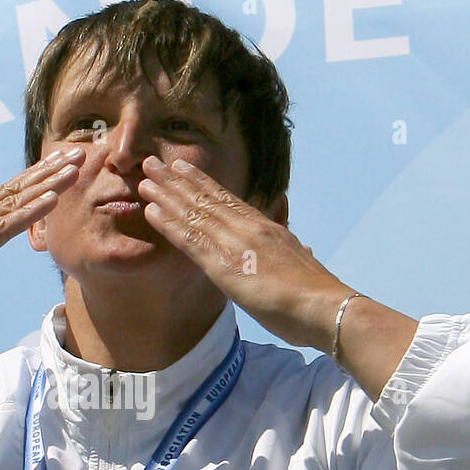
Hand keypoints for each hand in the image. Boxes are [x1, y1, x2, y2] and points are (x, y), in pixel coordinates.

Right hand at [0, 146, 84, 344]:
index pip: (1, 199)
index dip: (33, 182)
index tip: (59, 166)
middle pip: (11, 191)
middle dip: (48, 171)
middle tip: (79, 151)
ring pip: (12, 202)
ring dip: (48, 183)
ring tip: (77, 165)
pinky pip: (2, 227)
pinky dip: (30, 211)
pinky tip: (53, 198)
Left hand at [136, 155, 351, 351]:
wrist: (324, 308)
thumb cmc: (317, 296)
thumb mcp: (306, 265)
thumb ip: (297, 253)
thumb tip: (304, 249)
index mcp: (267, 229)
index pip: (229, 200)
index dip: (203, 182)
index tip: (183, 168)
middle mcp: (249, 228)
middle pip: (206, 198)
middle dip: (177, 180)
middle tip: (153, 161)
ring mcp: (236, 243)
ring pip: (194, 212)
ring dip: (166, 194)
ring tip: (145, 176)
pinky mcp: (224, 265)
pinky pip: (190, 239)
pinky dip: (169, 223)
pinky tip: (151, 211)